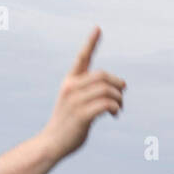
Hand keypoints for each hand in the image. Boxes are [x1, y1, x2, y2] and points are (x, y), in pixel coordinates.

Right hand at [39, 28, 126, 158]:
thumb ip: (89, 95)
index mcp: (69, 82)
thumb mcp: (74, 104)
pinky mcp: (81, 115)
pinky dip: (115, 108)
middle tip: (122, 94)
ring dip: (118, 99)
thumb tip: (113, 94)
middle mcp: (71, 88)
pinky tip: (114, 114)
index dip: (90, 43)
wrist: (51, 144)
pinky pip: (106, 104)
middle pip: (102, 75)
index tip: (98, 28)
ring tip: (118, 108)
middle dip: (117, 83)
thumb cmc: (66, 126)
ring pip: (107, 90)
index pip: (82, 58)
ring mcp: (75, 101)